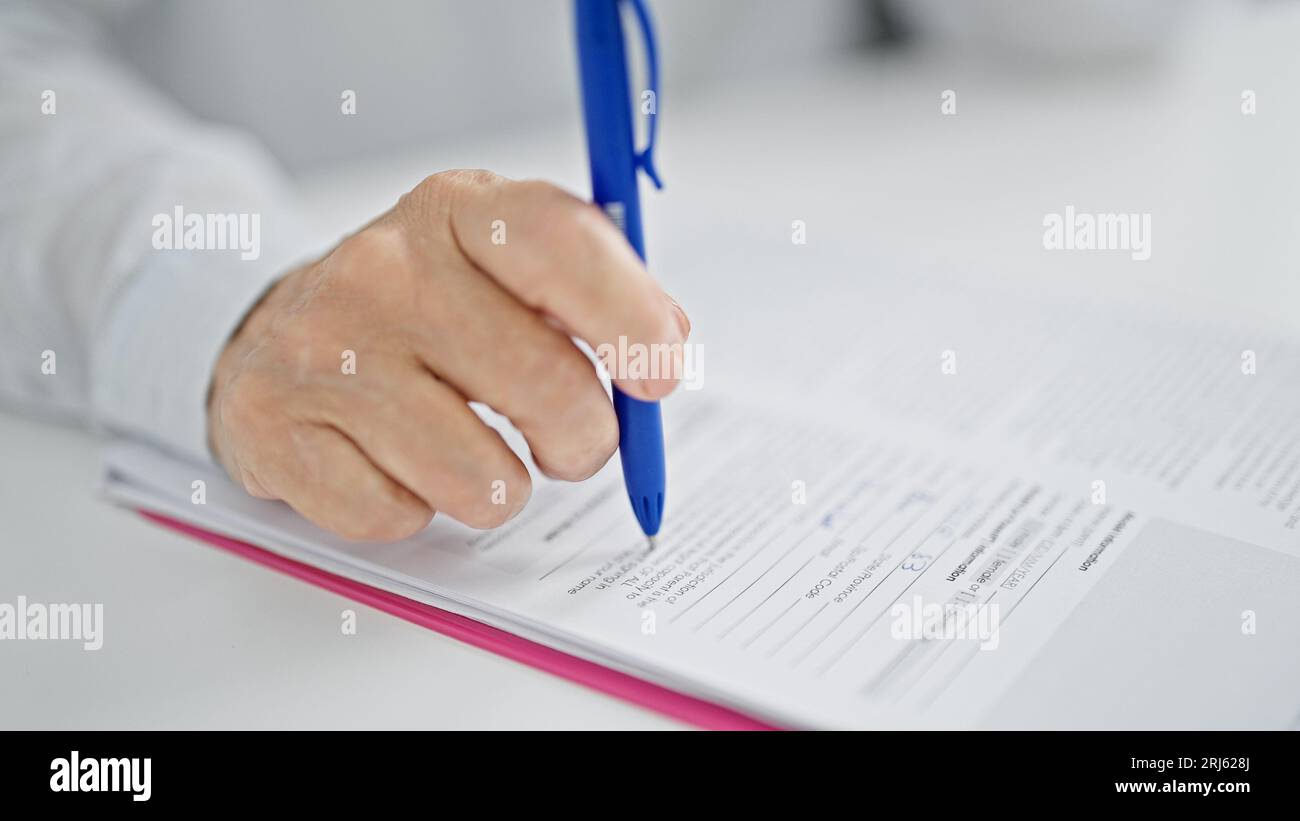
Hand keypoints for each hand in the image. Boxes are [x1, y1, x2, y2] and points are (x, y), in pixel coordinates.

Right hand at [207, 171, 689, 541]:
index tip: (658, 375)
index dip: (628, 318)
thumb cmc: (424, 307)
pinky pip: (398, 516)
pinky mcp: (272, 426)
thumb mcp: (506, 263)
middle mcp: (383, 267)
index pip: (560, 244)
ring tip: (478, 455)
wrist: (279, 335)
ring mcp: (320, 348)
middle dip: (584, 439)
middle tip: (573, 442)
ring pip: (481, 478)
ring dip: (503, 488)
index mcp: (458, 210)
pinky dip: (416, 509)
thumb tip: (666, 342)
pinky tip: (396, 462)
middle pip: (542, 384)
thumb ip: (595, 289)